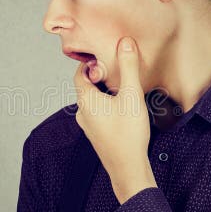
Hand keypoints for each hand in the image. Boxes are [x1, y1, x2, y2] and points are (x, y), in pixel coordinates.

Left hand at [73, 36, 156, 203]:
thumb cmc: (129, 134)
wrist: (128, 169)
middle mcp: (82, 112)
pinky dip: (107, 105)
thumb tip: (125, 42)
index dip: (90, 62)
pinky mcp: (97, 135)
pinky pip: (98, 113)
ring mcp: (88, 126)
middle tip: (117, 69)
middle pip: (86, 86)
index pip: (79, 73)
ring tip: (123, 87)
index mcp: (85, 100)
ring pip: (92, 101)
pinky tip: (123, 107)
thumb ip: (128, 67)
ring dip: (104, 91)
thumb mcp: (131, 95)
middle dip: (100, 76)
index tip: (105, 56)